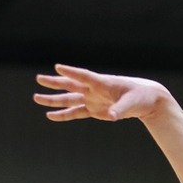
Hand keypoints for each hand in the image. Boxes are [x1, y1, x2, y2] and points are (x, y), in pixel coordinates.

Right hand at [34, 66, 169, 121]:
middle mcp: (94, 90)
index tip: (58, 67)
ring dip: (53, 99)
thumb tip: (112, 116)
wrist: (146, 100)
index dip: (71, 72)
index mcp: (103, 83)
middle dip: (55, 83)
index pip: (84, 76)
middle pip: (71, 85)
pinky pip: (75, 112)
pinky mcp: (94, 109)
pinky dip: (63, 114)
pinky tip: (50, 115)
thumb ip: (120, 109)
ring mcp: (92, 99)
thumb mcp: (132, 103)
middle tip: (39, 79)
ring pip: (69, 99)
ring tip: (36, 98)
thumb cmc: (140, 97)